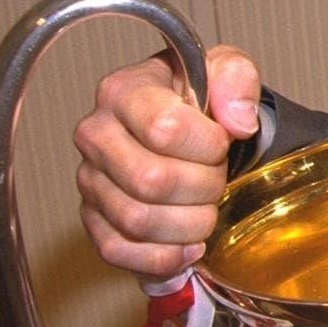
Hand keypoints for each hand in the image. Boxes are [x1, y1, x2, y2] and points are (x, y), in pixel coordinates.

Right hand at [73, 45, 259, 278]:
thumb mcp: (227, 70)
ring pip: (138, 222)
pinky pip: (117, 251)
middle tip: (218, 178)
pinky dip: (162, 256)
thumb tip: (238, 121)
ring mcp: (89, 180)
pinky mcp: (92, 218)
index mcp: (123, 91)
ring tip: (206, 207)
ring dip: (190, 224)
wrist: (185, 124)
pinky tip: (189, 244)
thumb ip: (236, 79)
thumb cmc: (200, 96)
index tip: (222, 142)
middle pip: (152, 181)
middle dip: (203, 186)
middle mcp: (96, 135)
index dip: (208, 145)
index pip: (166, 130)